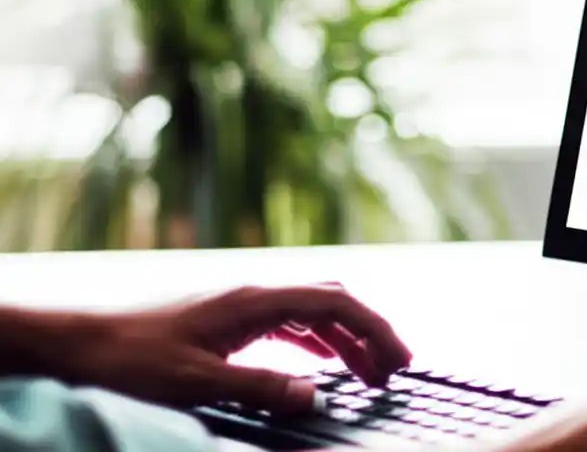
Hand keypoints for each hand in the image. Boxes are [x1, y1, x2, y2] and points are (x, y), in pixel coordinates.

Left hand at [57, 284, 411, 414]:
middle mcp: (256, 293)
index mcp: (256, 299)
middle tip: (393, 370)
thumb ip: (260, 388)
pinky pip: (291, 322)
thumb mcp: (197, 382)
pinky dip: (318, 341)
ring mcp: (244, 304)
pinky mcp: (231, 318)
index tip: (400, 360)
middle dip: (369, 332)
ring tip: (368, 373)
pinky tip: (323, 362)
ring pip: (313, 312)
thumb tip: (315, 396)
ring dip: (346, 339)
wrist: (82, 341)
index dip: (375, 328)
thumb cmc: (132, 358)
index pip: (336, 302)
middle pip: (332, 301)